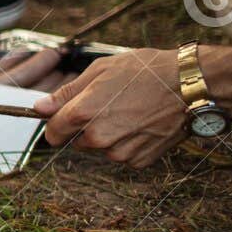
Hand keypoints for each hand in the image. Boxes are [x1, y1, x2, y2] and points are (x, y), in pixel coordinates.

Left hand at [32, 48, 189, 168]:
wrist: (192, 86)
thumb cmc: (148, 72)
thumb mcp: (101, 71)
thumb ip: (67, 93)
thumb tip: (39, 108)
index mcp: (83, 114)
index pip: (52, 132)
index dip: (58, 122)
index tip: (67, 115)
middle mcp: (98, 138)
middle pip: (77, 140)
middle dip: (86, 127)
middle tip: (111, 105)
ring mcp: (119, 152)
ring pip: (101, 148)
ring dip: (109, 135)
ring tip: (132, 111)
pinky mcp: (139, 161)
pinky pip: (123, 154)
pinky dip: (129, 142)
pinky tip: (143, 123)